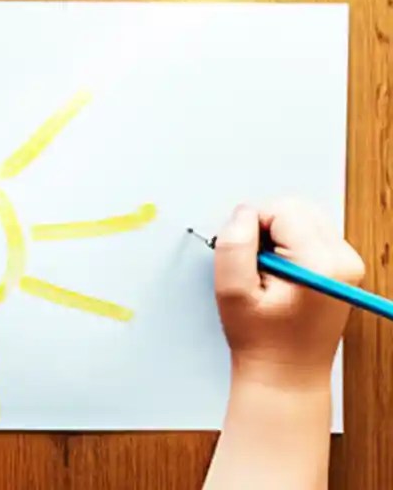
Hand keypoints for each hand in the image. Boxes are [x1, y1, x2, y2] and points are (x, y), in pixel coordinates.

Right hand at [213, 199, 364, 382]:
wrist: (287, 373)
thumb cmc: (262, 341)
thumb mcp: (233, 292)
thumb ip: (234, 245)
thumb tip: (243, 213)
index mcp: (321, 264)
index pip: (283, 209)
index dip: (253, 224)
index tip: (247, 257)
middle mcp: (343, 260)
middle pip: (298, 208)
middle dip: (267, 226)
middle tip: (256, 264)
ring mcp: (348, 263)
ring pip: (304, 218)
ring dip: (277, 236)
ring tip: (267, 272)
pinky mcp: (343, 267)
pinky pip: (311, 234)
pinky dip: (289, 245)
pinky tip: (279, 274)